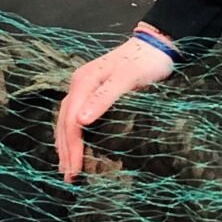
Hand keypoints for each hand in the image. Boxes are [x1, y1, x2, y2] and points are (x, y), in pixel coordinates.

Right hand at [54, 34, 173, 180]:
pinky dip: (72, 134)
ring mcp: (85, 87)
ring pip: (67, 120)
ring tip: (66, 168)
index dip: (72, 147)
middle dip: (65, 150)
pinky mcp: (93, 91)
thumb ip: (104, 98)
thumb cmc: (145, 62)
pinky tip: (73, 146)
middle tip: (69, 176)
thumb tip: (81, 121)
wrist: (156, 45)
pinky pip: (75, 116)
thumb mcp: (127, 78)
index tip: (75, 169)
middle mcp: (80, 84)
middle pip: (65, 122)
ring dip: (65, 145)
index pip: (71, 120)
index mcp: (84, 81)